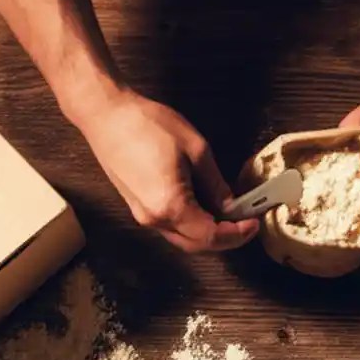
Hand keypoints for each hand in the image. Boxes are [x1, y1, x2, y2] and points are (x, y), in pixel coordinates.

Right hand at [67, 88, 257, 252]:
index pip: (212, 236)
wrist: (106, 115)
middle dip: (225, 238)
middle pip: (197, 244)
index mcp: (171, 206)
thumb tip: (231, 205)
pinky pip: (170, 226)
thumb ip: (216, 184)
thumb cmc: (147, 124)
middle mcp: (154, 219)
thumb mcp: (196, 150)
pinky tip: (205, 207)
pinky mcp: (137, 207)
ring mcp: (142, 215)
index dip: (237, 234)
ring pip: (182, 238)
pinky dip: (191, 223)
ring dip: (207, 232)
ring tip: (229, 215)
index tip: (254, 222)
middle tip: (245, 223)